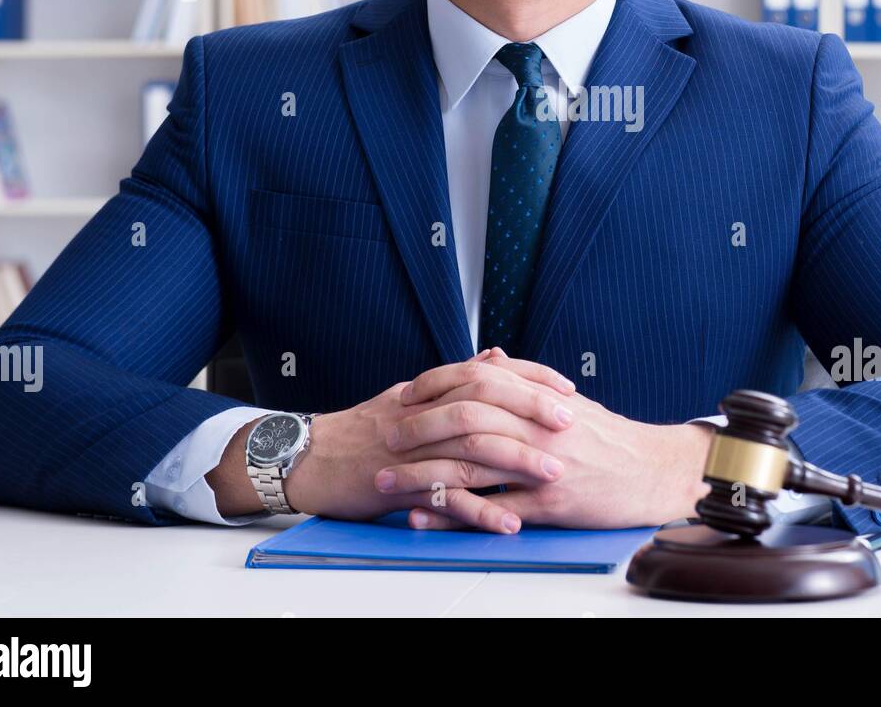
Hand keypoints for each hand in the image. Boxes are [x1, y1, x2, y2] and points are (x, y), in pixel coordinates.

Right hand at [281, 349, 577, 533]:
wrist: (309, 457)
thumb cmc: (364, 429)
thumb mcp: (413, 395)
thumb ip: (457, 379)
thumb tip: (496, 358)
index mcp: (431, 391)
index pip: (490, 374)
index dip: (531, 379)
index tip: (566, 388)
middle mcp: (425, 413)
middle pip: (486, 403)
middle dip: (532, 413)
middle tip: (570, 426)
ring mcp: (413, 450)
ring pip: (471, 450)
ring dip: (516, 463)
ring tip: (553, 476)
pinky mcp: (400, 486)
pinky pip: (445, 499)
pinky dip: (480, 511)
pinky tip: (509, 521)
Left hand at [387, 348, 713, 529]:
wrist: (654, 472)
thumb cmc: (611, 439)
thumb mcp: (568, 401)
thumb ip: (526, 380)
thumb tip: (493, 357)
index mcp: (540, 398)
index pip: (479, 380)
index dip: (438, 384)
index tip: (407, 394)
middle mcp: (539, 427)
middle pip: (467, 419)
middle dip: (419, 428)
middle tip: (388, 437)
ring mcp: (543, 466)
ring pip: (471, 466)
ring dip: (421, 473)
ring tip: (387, 481)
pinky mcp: (548, 504)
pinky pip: (491, 509)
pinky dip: (452, 514)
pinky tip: (423, 516)